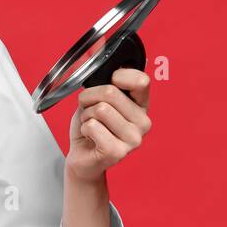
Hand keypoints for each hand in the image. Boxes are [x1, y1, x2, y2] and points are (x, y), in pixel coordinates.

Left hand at [66, 68, 151, 183]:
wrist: (83, 158)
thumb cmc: (92, 127)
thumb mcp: (100, 99)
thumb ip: (110, 84)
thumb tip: (116, 68)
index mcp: (142, 106)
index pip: (141, 80)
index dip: (117, 77)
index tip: (108, 87)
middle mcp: (143, 123)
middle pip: (111, 93)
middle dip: (90, 98)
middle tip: (90, 112)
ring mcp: (133, 139)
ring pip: (100, 109)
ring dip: (86, 116)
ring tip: (91, 126)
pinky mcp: (117, 152)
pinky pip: (92, 126)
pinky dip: (84, 128)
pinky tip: (90, 137)